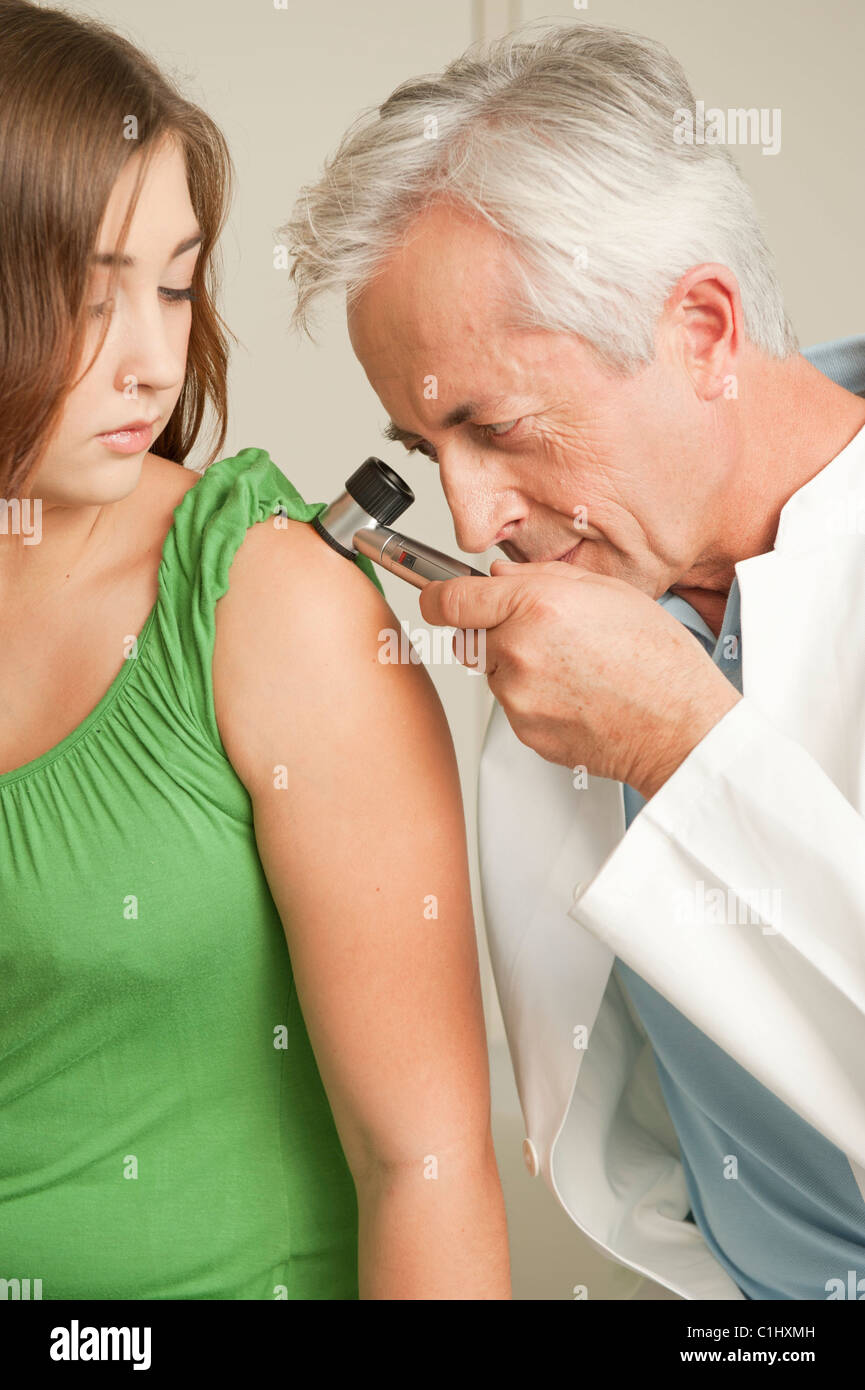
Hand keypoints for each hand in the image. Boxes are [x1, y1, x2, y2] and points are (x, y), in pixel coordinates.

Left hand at [418, 558, 741, 799]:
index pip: (449, 600)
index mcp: (535, 606)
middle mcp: (517, 651)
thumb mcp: (607, 591)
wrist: (680, 727)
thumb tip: (499, 576)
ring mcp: (517, 697)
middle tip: (548, 636)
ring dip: (519, 667)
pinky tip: (578, 695)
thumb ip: (542, 577)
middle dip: (496, 632)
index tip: (433, 596)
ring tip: (576, 669)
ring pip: (494, 673)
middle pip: (470, 637)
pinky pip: (514, 706)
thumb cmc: (658, 661)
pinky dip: (536, 699)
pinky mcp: (523, 732)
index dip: (436, 596)